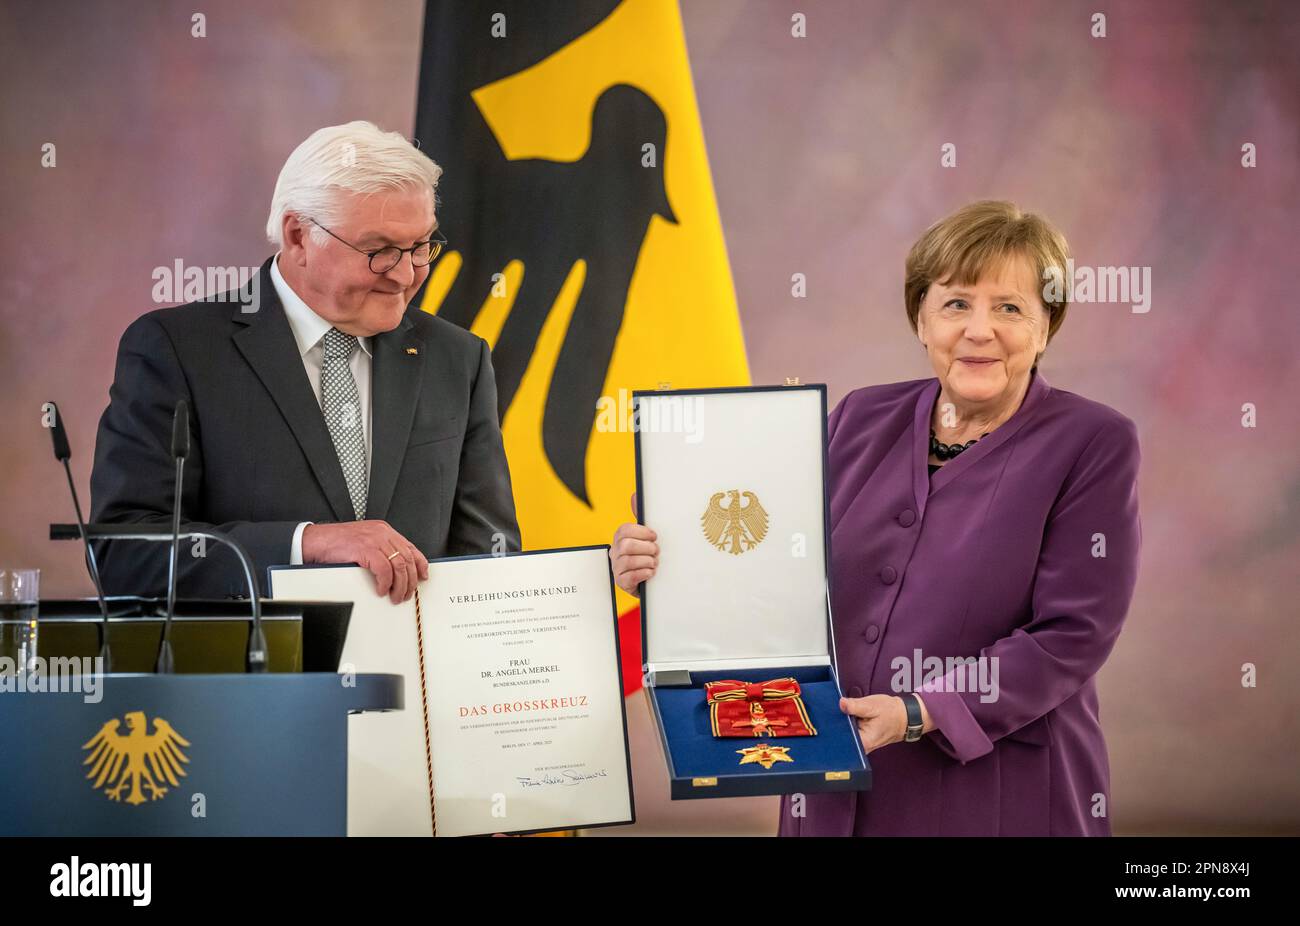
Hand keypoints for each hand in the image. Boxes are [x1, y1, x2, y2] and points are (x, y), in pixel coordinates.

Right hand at [302, 520, 428, 603]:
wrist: (316, 540)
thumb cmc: (337, 543)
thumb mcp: (365, 542)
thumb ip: (381, 550)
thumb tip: (396, 569)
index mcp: (384, 530)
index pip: (410, 548)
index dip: (420, 564)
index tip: (423, 576)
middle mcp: (382, 533)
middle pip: (407, 559)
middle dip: (410, 580)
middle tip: (406, 594)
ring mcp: (374, 540)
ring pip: (399, 566)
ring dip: (400, 585)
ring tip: (395, 596)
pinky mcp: (365, 548)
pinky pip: (384, 570)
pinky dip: (385, 583)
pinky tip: (381, 590)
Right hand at [609, 491, 657, 596]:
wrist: (650, 580)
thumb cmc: (646, 555)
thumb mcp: (645, 536)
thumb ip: (640, 516)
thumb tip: (635, 495)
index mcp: (620, 538)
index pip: (624, 530)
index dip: (642, 532)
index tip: (654, 536)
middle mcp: (615, 552)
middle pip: (626, 545)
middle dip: (646, 548)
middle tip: (656, 551)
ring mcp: (616, 568)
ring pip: (628, 561)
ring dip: (647, 561)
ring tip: (654, 563)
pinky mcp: (621, 582)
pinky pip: (630, 577)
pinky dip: (644, 573)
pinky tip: (650, 572)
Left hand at [839, 694, 931, 753]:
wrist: (904, 717)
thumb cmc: (891, 713)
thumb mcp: (873, 706)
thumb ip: (855, 706)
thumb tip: (841, 703)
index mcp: (863, 742)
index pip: (840, 738)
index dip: (832, 726)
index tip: (827, 715)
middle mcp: (861, 747)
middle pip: (840, 737)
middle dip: (835, 723)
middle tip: (834, 710)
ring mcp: (861, 744)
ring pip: (844, 734)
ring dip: (842, 723)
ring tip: (843, 712)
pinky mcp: (861, 739)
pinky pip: (849, 732)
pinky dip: (847, 724)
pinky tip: (848, 715)